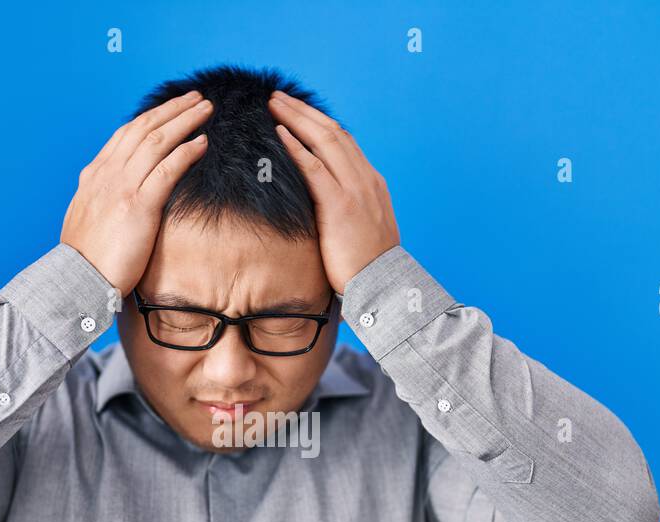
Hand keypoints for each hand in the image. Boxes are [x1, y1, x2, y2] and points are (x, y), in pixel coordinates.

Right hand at [60, 91, 213, 295]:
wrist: (77, 279)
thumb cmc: (86, 258)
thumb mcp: (86, 217)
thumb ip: (101, 197)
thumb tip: (114, 193)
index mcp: (94, 175)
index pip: (125, 135)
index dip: (151, 117)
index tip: (170, 109)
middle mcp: (107, 174)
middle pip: (144, 129)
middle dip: (172, 110)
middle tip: (196, 98)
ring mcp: (122, 188)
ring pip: (157, 141)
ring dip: (184, 121)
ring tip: (206, 110)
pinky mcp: (138, 206)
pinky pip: (167, 170)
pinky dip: (186, 152)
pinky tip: (202, 143)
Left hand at [268, 90, 400, 294]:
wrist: (384, 286)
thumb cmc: (368, 267)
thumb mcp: (362, 229)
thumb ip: (347, 210)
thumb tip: (324, 207)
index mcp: (372, 184)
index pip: (344, 142)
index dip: (319, 124)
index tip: (299, 113)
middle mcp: (366, 179)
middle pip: (332, 133)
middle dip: (304, 112)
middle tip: (280, 97)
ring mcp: (355, 190)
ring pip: (324, 141)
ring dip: (297, 118)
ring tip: (274, 104)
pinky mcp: (341, 205)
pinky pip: (314, 168)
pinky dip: (296, 147)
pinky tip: (280, 133)